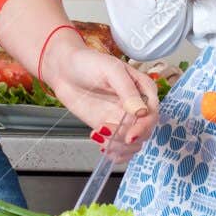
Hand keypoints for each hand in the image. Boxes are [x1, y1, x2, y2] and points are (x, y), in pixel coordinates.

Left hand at [46, 39, 159, 159]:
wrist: (63, 70)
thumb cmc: (87, 62)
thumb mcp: (110, 70)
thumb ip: (127, 90)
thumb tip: (142, 111)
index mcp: (143, 89)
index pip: (152, 113)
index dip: (143, 127)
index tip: (129, 136)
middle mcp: (137, 106)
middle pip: (144, 132)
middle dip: (126, 138)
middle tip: (106, 133)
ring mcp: (124, 119)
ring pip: (133, 144)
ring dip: (119, 147)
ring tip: (99, 136)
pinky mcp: (110, 128)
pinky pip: (120, 147)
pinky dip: (114, 153)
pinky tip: (103, 147)